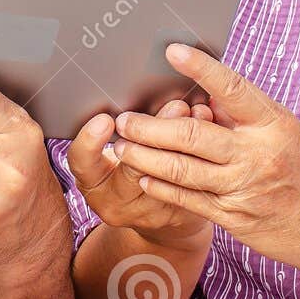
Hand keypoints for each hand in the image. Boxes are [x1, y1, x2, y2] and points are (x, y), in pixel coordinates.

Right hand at [68, 98, 214, 254]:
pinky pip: (195, 184)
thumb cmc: (122, 169)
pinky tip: (216, 129)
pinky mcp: (181, 213)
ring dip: (188, 142)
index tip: (105, 119)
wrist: (153, 212)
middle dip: (155, 133)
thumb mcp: (104, 155)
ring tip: (200, 112)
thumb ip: (110, 128)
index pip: (83, 163)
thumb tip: (130, 86)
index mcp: (94, 184)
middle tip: (175, 105)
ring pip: (170, 177)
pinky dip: (206, 155)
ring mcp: (151, 212)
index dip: (90, 142)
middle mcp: (119, 202)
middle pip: (133, 169)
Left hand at [111, 43, 299, 278]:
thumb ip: (244, 114)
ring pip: (183, 169)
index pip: (232, 89)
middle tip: (123, 119)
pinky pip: (189, 199)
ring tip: (122, 148)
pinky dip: (162, 187)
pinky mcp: (235, 218)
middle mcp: (257, 155)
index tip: (172, 50)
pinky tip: (143, 177)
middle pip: (193, 134)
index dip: (201, 68)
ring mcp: (244, 188)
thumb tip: (202, 93)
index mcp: (272, 124)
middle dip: (151, 127)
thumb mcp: (285, 131)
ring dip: (145, 158)